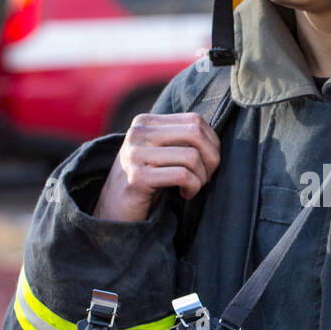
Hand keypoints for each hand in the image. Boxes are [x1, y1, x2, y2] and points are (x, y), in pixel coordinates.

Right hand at [93, 113, 221, 222]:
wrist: (115, 209)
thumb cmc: (147, 179)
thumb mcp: (160, 151)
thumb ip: (180, 138)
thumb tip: (215, 139)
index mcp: (145, 122)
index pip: (195, 120)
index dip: (212, 143)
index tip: (208, 163)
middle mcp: (137, 133)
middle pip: (195, 134)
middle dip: (211, 158)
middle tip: (206, 176)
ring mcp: (135, 154)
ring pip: (191, 156)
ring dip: (201, 177)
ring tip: (193, 187)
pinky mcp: (137, 177)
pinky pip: (182, 176)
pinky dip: (193, 187)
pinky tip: (185, 194)